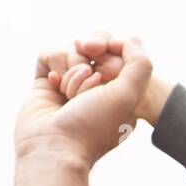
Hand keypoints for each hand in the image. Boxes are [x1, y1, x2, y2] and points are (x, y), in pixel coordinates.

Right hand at [14, 35, 152, 168]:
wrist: (53, 146)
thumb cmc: (92, 126)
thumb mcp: (127, 96)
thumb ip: (139, 66)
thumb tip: (134, 39)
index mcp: (119, 93)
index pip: (117, 54)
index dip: (110, 55)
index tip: (104, 73)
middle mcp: (96, 88)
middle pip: (93, 50)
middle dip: (87, 66)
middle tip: (86, 87)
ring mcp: (70, 84)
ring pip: (70, 50)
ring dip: (71, 71)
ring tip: (68, 95)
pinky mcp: (46, 82)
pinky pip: (48, 54)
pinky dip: (52, 66)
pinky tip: (54, 87)